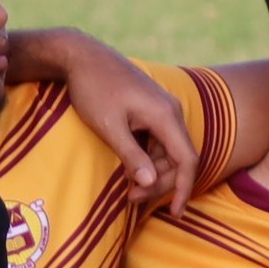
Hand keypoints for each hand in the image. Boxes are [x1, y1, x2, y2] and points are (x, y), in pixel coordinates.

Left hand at [32, 34, 198, 212]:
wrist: (81, 55)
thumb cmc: (94, 89)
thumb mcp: (109, 127)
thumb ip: (131, 155)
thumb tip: (149, 182)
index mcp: (165, 115)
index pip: (187, 159)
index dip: (184, 189)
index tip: (175, 212)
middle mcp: (170, 111)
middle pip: (178, 158)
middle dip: (160, 183)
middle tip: (131, 199)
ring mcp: (162, 108)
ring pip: (167, 150)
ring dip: (152, 172)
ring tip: (127, 188)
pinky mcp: (151, 108)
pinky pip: (158, 140)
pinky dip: (147, 158)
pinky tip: (130, 167)